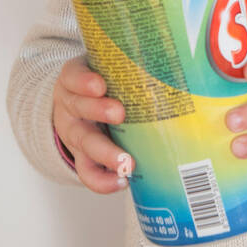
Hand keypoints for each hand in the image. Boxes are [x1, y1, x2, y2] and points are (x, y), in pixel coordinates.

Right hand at [52, 57, 130, 194]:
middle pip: (79, 107)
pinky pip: (87, 171)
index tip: (100, 85)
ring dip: (105, 152)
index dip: (84, 80)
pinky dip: (102, 180)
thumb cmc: (102, 81)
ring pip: (84, 142)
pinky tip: (121, 182)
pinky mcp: (80, 156)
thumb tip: (175, 65)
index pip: (73, 75)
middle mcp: (71, 105)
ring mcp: (75, 132)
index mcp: (74, 79)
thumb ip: (130, 64)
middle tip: (119, 113)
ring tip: (126, 162)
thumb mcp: (105, 67)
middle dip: (98, 111)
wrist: (76, 103)